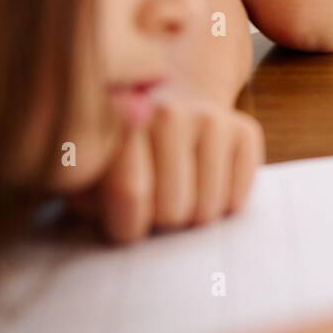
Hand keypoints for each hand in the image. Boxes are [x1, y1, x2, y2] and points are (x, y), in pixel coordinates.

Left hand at [91, 96, 264, 242]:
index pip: (130, 194)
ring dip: (194, 218)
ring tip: (181, 195)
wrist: (173, 105)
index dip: (127, 227)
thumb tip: (107, 210)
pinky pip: (238, 197)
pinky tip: (208, 184)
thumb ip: (86, 193)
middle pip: (172, 211)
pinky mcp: (245, 129)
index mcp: (119, 122)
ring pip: (208, 210)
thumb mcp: (92, 174)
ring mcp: (211, 118)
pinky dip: (226, 204)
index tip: (126, 225)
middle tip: (157, 206)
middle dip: (163, 223)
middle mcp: (167, 113)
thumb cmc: (126, 155)